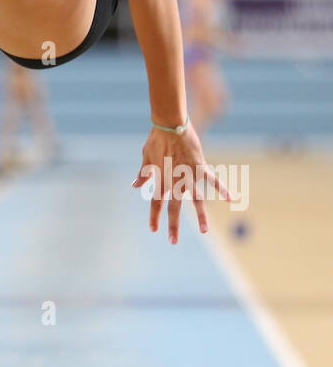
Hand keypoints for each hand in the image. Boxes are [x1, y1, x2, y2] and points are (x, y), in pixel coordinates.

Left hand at [132, 121, 231, 244]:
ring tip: (204, 231)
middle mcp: (175, 181)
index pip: (156, 202)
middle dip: (173, 225)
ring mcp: (189, 175)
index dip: (154, 216)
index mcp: (161, 179)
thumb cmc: (156, 139)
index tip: (154, 229)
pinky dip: (222, 189)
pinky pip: (213, 180)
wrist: (170, 125)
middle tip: (173, 242)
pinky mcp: (200, 167)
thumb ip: (143, 174)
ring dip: (200, 216)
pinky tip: (231, 198)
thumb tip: (135, 186)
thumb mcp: (146, 157)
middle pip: (174, 207)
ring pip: (196, 200)